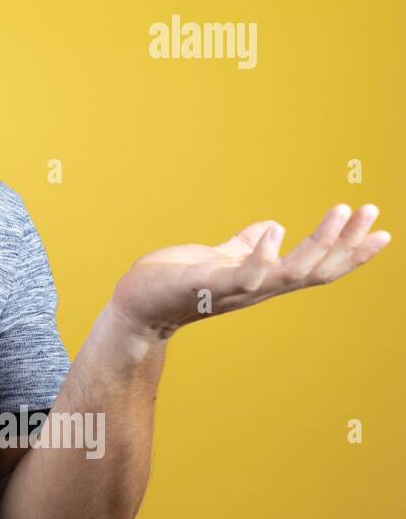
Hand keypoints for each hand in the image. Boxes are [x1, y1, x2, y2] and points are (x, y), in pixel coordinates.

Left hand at [109, 203, 390, 338]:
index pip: (316, 268)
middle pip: (315, 271)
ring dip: (318, 244)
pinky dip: (261, 254)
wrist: (136, 307)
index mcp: (262, 280)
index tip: (381, 230)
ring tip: (339, 210)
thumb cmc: (175, 284)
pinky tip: (275, 229)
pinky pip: (241, 275)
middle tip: (371, 211)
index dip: (350, 252)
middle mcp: (256, 289)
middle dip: (347, 243)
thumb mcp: (218, 259)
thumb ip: (244, 245)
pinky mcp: (205, 286)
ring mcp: (233, 291)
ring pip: (289, 274)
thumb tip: (271, 225)